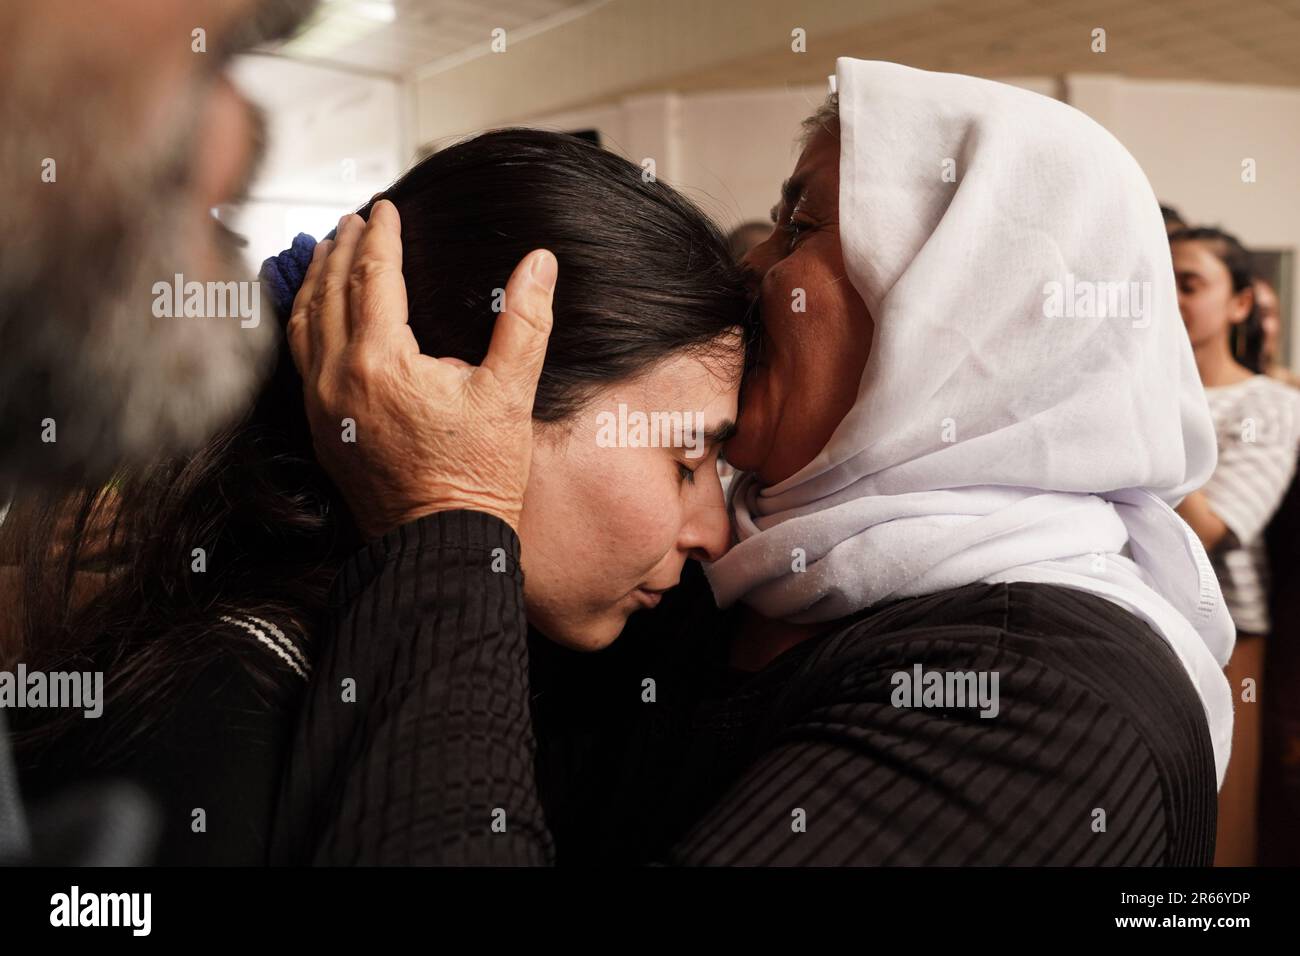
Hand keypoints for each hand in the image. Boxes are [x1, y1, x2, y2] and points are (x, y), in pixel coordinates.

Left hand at [285, 200, 556, 538]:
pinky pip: (298, 359)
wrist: (440, 542)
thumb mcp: (509, 394)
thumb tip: (540, 264)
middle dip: (342, 248)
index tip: (386, 209)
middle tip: (354, 219)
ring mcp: (322, 406)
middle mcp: (339, 379)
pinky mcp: (320, 429)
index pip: (374, 276)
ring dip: (315, 281)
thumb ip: (525, 322)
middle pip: (330, 291)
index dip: (381, 236)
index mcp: (381, 362)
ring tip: (327, 253)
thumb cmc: (475, 478)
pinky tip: (313, 315)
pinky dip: (303, 322)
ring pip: (303, 323)